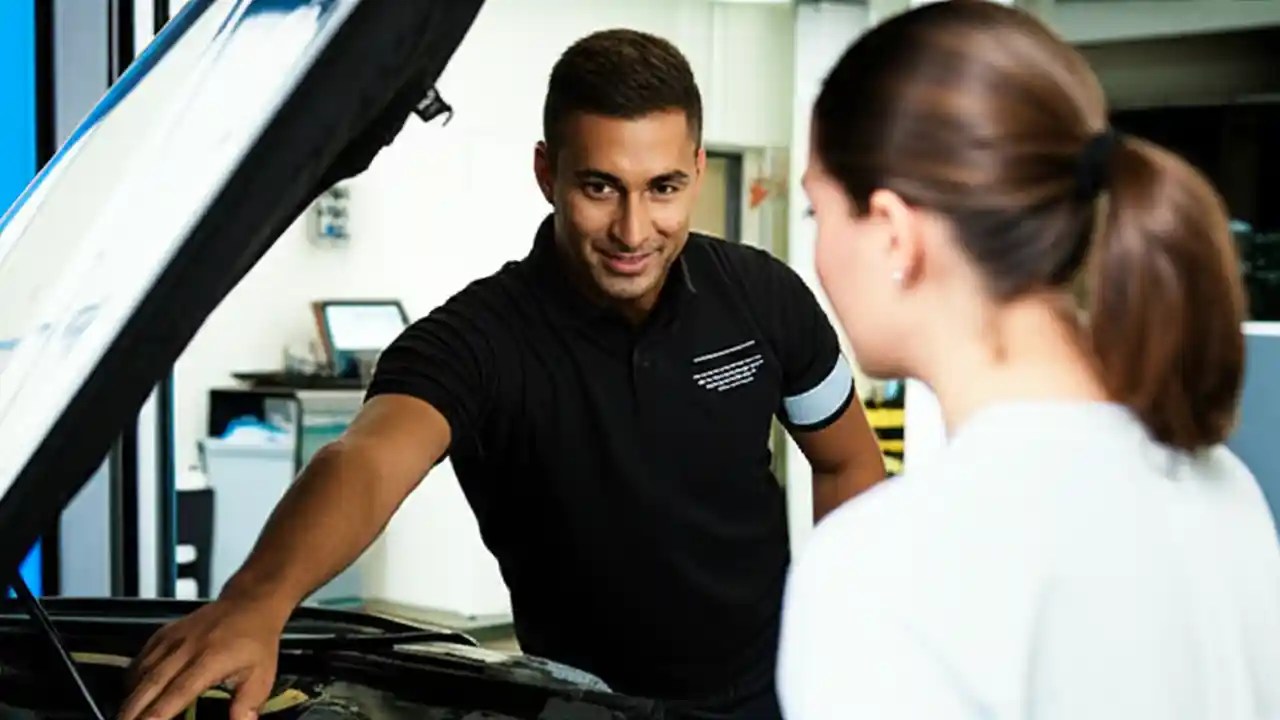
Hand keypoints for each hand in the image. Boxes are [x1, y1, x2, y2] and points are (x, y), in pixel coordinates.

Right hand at [119, 597, 290, 719]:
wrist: (251, 602)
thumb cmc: (257, 641)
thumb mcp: (261, 676)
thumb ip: (246, 705)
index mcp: (210, 660)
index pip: (178, 692)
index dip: (158, 713)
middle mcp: (186, 648)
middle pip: (151, 684)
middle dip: (133, 710)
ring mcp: (173, 638)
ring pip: (141, 671)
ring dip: (131, 696)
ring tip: (126, 715)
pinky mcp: (165, 632)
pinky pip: (141, 657)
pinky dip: (133, 677)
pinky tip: (133, 692)